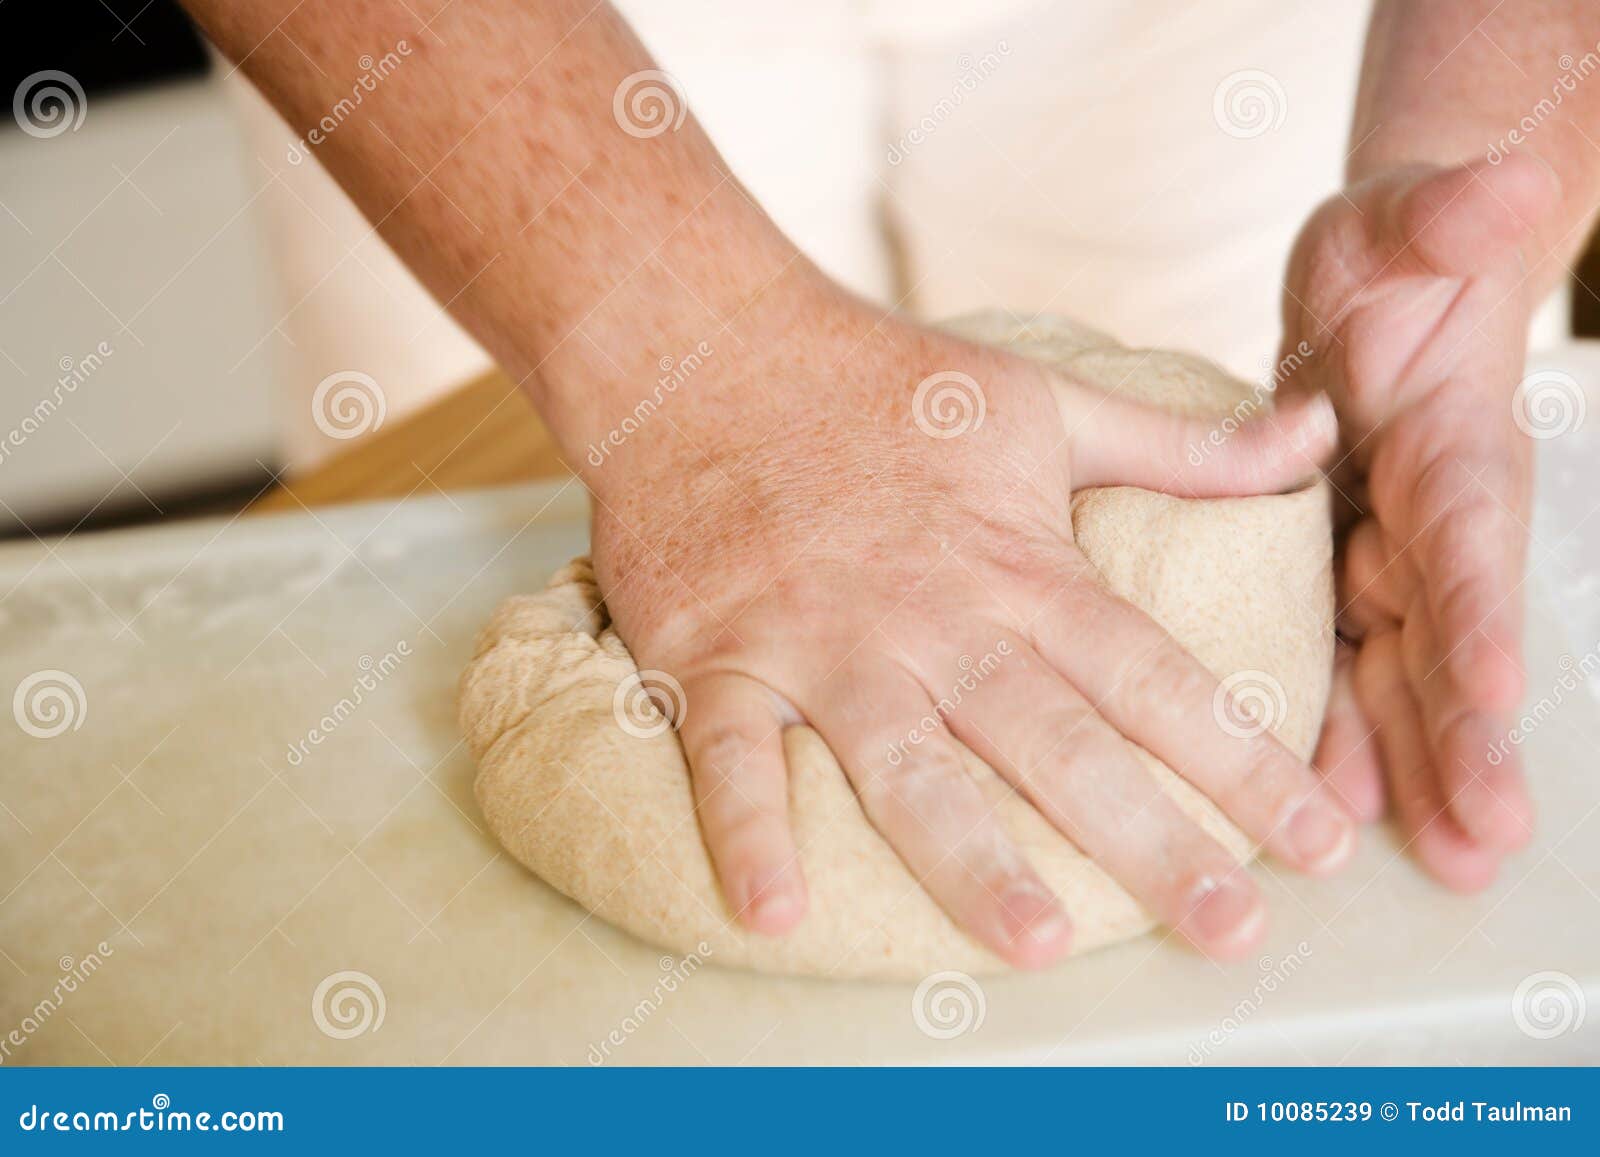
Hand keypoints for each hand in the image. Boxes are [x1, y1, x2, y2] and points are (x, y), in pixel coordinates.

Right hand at [583, 278, 1346, 964]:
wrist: (706, 348)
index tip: (1321, 841)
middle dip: (1147, 839)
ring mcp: (820, 640)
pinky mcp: (716, 653)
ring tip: (1034, 943)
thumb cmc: (877, 383)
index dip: (1243, 759)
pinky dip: (744, 830)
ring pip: (903, 762)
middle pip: (1054, 740)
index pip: (1152, 674)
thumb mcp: (1045, 403)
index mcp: (1017, 566)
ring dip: (966, 854)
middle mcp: (931, 616)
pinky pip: (728, 754)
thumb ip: (1180, 445)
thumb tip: (1315, 435)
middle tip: (1230, 929)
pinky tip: (773, 917)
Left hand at [1279, 156, 1558, 887]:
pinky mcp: (1338, 570)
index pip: (1469, 534)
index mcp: (1456, 444)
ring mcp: (1388, 554)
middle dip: (1464, 733)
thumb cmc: (1394, 257)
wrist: (1376, 290)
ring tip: (1438, 857)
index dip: (1481, 610)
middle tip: (1482, 836)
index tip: (1497, 688)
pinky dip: (1342, 728)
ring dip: (1416, 762)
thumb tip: (1508, 187)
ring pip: (1403, 669)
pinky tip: (1342, 803)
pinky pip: (1338, 657)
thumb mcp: (1405, 220)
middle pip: (1451, 633)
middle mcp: (1433, 519)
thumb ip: (1449, 217)